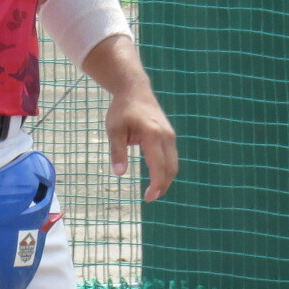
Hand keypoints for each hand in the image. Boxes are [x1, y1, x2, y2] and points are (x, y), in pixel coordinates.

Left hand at [106, 86, 176, 201]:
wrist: (135, 90)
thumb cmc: (122, 110)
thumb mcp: (114, 129)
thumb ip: (117, 151)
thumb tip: (119, 173)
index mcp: (152, 134)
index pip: (158, 165)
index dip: (156, 184)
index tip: (148, 197)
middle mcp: (165, 136)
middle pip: (170, 167)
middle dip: (163, 185)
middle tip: (150, 198)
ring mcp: (170, 135)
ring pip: (173, 163)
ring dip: (166, 179)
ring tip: (153, 191)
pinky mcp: (170, 135)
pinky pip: (172, 156)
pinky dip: (166, 169)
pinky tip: (157, 177)